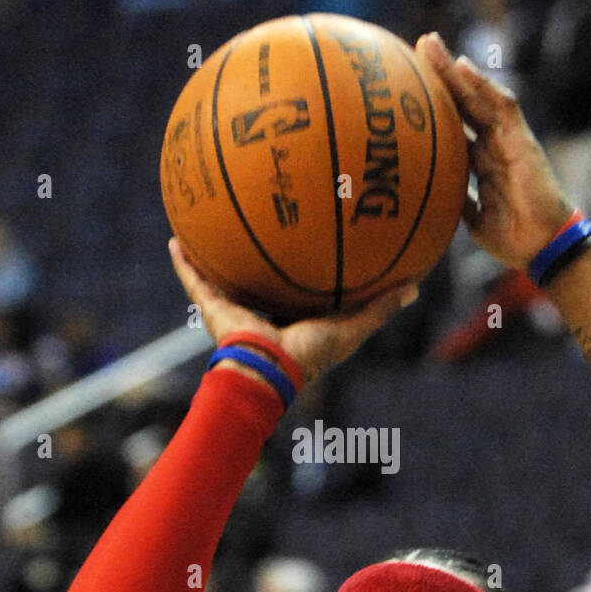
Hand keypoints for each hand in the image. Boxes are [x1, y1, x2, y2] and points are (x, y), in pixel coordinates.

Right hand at [170, 238, 417, 385]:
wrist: (269, 372)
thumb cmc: (310, 356)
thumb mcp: (352, 328)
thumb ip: (380, 307)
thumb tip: (415, 286)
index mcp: (291, 317)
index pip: (296, 287)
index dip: (300, 266)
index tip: (306, 239)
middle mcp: (262, 312)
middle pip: (257, 277)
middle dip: (254, 255)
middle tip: (258, 219)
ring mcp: (235, 311)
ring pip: (222, 277)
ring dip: (213, 255)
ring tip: (207, 223)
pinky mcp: (214, 310)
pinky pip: (196, 281)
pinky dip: (184, 264)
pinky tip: (175, 239)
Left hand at [415, 32, 574, 271]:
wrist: (542, 247)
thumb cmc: (512, 238)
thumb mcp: (472, 218)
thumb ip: (457, 200)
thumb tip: (428, 197)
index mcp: (480, 161)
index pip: (453, 124)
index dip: (432, 105)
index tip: (405, 86)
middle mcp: (493, 144)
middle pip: (462, 102)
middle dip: (440, 75)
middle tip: (416, 47)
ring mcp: (508, 139)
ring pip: (478, 96)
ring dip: (454, 70)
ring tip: (430, 45)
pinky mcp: (522, 140)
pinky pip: (503, 106)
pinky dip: (483, 85)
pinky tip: (462, 66)